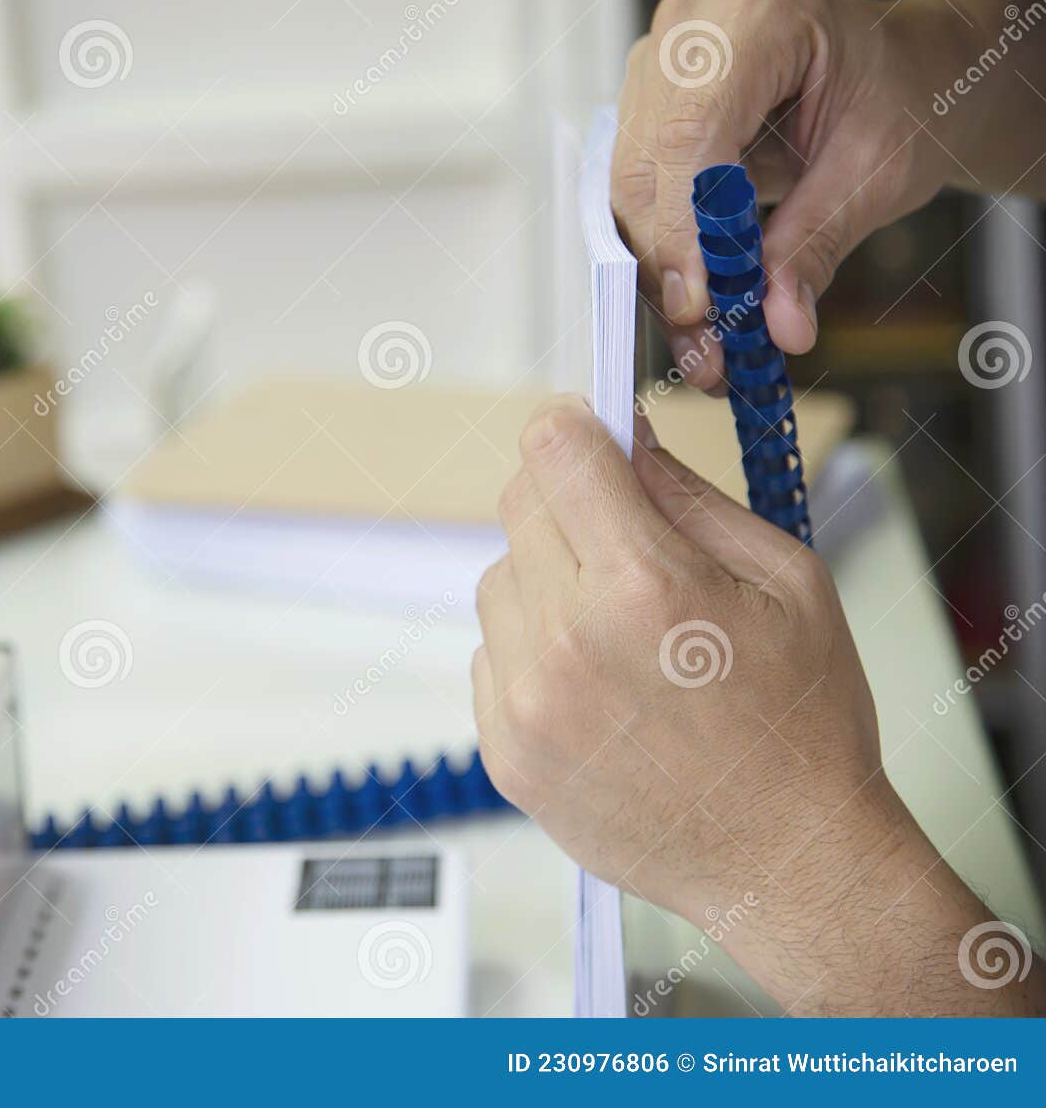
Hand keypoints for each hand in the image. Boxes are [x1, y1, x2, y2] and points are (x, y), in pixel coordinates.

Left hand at [472, 396, 1044, 1013]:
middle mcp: (567, 641)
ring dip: (546, 582)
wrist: (785, 860)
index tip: (594, 442)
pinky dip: (531, 652)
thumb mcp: (786, 582)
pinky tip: (599, 687)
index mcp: (644, 586)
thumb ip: (689, 496)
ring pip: (498, 581)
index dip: (575, 431)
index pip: (553, 450)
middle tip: (625, 545)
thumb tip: (622, 435)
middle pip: (518, 506)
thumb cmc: (802, 725)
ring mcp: (526, 703)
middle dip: (568, 503)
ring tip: (620, 633)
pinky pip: (489, 655)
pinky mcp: (506, 752)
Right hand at [613, 0, 961, 391]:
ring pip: (628, 194)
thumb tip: (779, 326)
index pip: (690, 134)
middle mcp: (690, 31)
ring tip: (708, 349)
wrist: (900, 74)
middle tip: (710, 353)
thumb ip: (817, 244)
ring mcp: (657, 68)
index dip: (685, 229)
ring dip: (663, 279)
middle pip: (647, 169)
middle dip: (674, 271)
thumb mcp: (877, 170)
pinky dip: (665, 262)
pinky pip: (634, 200)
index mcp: (758, 17)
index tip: (702, 308)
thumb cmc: (901, 94)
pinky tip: (697, 313)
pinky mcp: (644, 110)